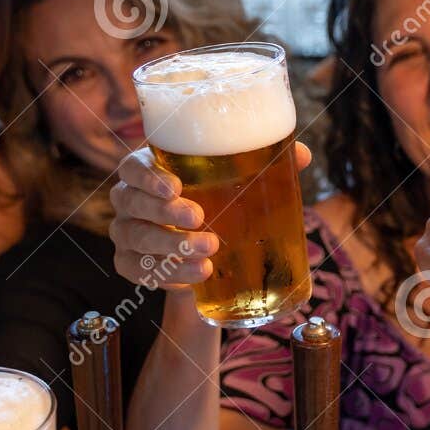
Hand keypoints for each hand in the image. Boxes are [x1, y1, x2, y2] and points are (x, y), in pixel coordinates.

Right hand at [109, 143, 312, 288]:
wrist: (210, 256)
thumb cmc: (220, 204)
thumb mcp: (241, 184)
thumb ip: (267, 164)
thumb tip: (303, 154)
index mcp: (151, 170)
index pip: (133, 166)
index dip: (148, 176)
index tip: (175, 186)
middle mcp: (130, 199)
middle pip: (132, 201)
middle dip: (166, 211)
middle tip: (200, 219)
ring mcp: (126, 231)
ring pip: (136, 237)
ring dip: (171, 245)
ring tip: (208, 252)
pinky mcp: (130, 263)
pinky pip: (138, 269)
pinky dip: (169, 273)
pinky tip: (196, 275)